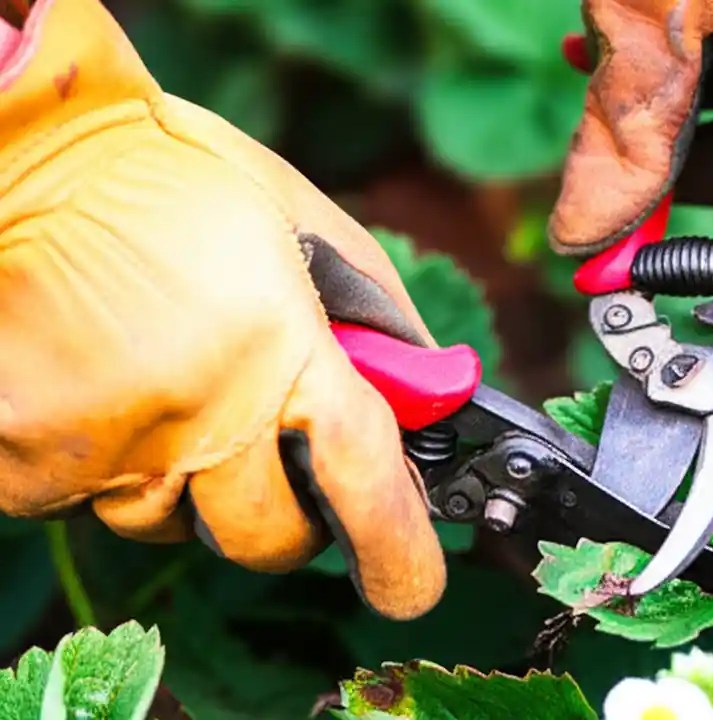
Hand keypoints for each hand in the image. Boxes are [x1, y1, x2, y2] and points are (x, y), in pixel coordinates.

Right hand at [0, 0, 478, 619]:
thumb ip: (377, 317)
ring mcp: (104, 448)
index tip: (410, 585)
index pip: (363, 484)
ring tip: (168, 384)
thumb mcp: (309, 225)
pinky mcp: (24, 464)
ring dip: (188, 483)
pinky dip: (107, 467)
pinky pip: (89, 505)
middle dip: (288, 516)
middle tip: (274, 458)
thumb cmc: (180, 179)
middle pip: (269, 538)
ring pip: (173, 525)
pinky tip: (104, 388)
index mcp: (279, 350)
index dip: (399, 551)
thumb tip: (428, 395)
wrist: (26, 153)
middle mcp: (195, 414)